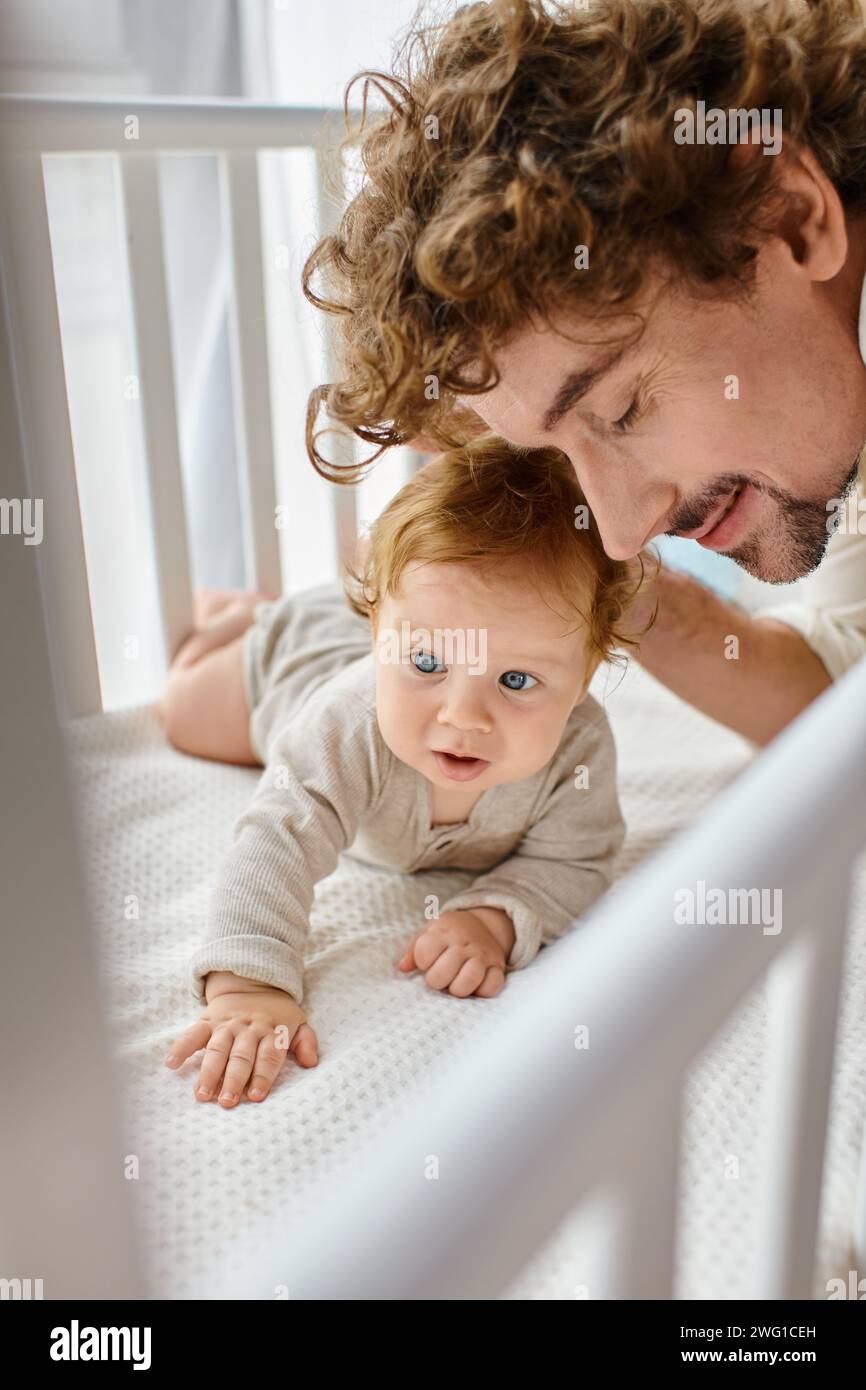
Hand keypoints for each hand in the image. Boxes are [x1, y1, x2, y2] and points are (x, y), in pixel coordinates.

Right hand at [164, 971, 317, 1106]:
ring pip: (217, 1049)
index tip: (256, 1096)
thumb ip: (306, 1042)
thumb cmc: (276, 1012)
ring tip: (202, 1094)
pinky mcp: (207, 1020)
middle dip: (234, 1080)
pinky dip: (180, 1047)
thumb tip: (311, 1062)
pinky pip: (192, 1034)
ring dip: (209, 1072)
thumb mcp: (298, 1021)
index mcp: (271, 1031)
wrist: (252, 980)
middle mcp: (248, 1028)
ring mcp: (226, 1025)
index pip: (268, 1056)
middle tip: (227, 1102)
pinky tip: (171, 1063)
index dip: (263, 1076)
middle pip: (241, 1056)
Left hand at [396, 909, 508, 997]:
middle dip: (436, 980)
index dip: (422, 963)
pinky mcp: (498, 966)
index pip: (423, 955)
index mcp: (443, 932)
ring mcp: (482, 954)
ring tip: (455, 983)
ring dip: (457, 989)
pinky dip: (482, 991)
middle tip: (441, 976)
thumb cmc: (447, 934)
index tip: (427, 961)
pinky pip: (491, 986)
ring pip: (466, 983)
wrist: (482, 924)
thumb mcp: (428, 932)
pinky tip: (475, 985)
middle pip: (441, 974)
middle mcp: (463, 942)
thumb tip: (402, 968)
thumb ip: (413, 950)